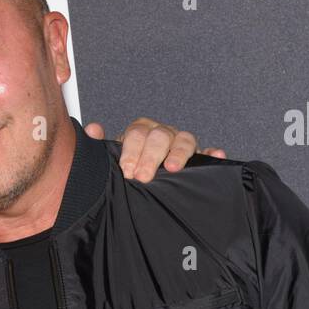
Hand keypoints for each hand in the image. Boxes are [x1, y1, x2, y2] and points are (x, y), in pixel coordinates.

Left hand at [83, 117, 226, 181]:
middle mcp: (161, 134)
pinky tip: (215, 155)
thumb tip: (93, 130)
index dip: (132, 151)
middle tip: (144, 176)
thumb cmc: (129, 165)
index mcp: (141, 131)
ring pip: (184, 139)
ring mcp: (180, 144)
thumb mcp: (112, 157)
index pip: (137, 133)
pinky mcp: (197, 156)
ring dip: (179, 153)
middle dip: (151, 157)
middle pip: (160, 136)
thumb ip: (101, 144)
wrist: (141, 178)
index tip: (127, 170)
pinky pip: (207, 152)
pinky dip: (212, 153)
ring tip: (173, 168)